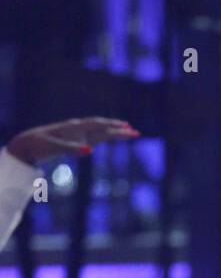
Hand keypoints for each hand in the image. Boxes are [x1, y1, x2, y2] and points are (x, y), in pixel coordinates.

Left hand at [6, 117, 140, 165]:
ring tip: (125, 130)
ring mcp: (76, 133)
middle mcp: (77, 129)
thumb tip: (90, 151)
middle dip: (118, 130)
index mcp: (75, 129)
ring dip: (112, 130)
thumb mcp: (55, 148)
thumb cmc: (40, 145)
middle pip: (102, 127)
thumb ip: (72, 149)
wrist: (27, 143)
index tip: (130, 131)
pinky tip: (107, 135)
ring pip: (98, 130)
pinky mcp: (73, 139)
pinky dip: (102, 135)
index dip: (116, 130)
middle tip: (135, 132)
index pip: (100, 128)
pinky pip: (92, 135)